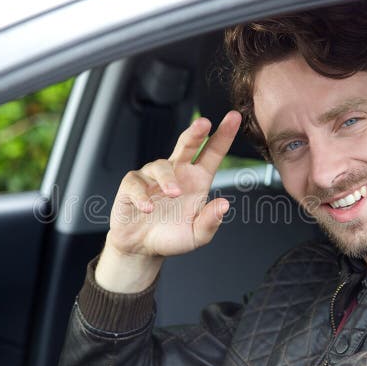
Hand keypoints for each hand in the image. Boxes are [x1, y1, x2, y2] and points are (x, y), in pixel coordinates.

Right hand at [97, 111, 240, 291]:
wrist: (141, 248)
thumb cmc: (171, 237)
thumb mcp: (197, 236)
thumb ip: (210, 222)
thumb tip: (224, 204)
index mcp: (197, 179)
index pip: (212, 153)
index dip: (224, 135)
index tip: (234, 117)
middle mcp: (177, 172)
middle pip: (187, 145)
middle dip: (195, 133)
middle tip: (204, 124)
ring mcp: (153, 176)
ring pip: (161, 166)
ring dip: (168, 179)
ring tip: (173, 194)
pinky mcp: (132, 184)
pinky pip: (136, 182)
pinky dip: (142, 195)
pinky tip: (147, 208)